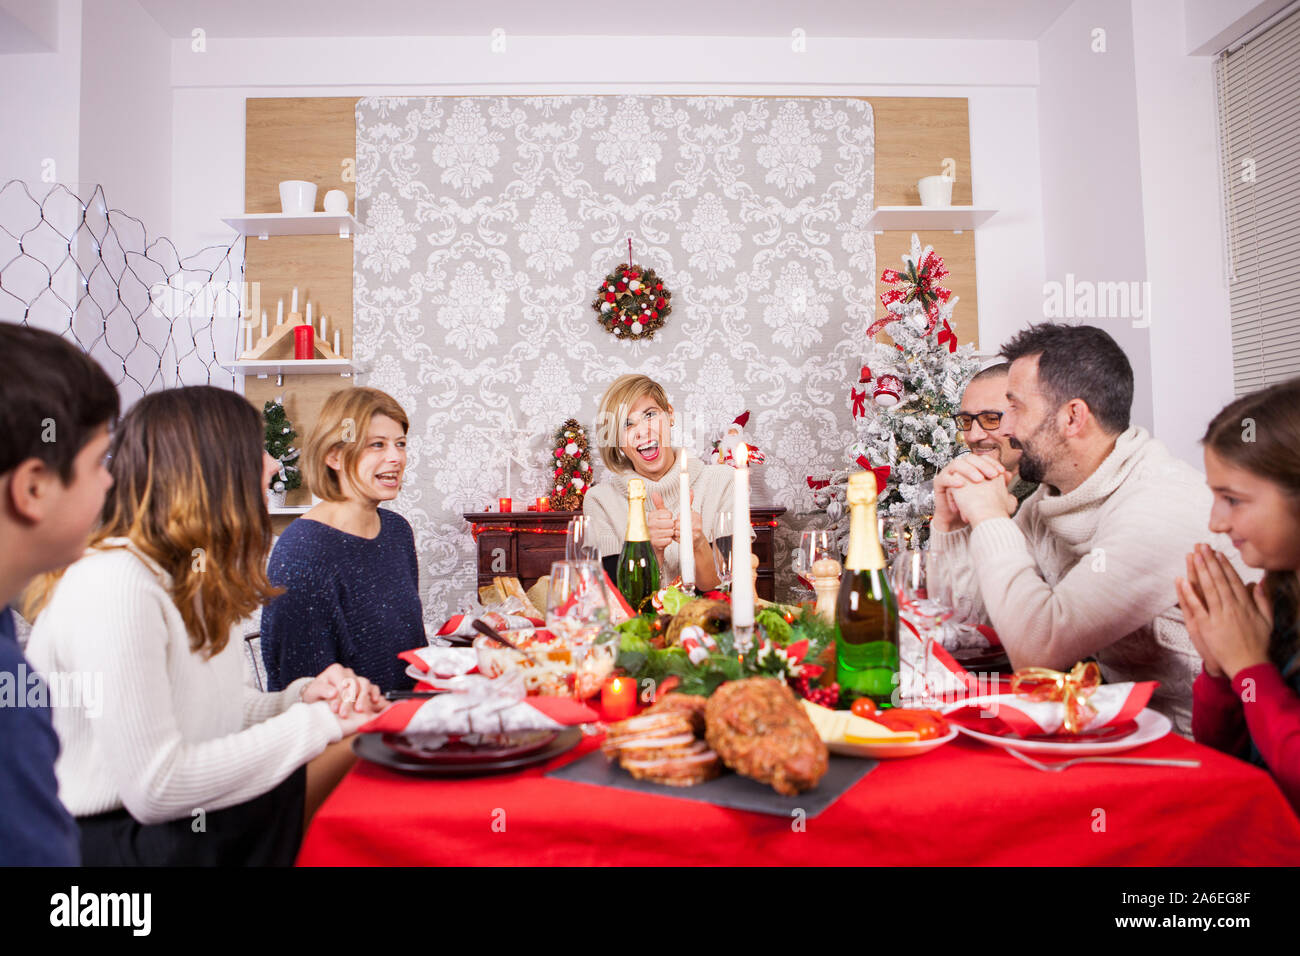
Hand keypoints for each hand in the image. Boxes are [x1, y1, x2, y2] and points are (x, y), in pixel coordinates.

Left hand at [302, 664, 385, 716]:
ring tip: (359, 710)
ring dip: (362, 698)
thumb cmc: (316, 695)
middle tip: (343, 714)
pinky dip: (375, 693)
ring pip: (365, 684)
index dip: (339, 696)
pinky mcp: (364, 687)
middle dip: (349, 701)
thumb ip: (322, 690)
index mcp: (335, 670)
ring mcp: (357, 678)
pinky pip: (374, 687)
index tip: (335, 709)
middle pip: (353, 684)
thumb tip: (333, 692)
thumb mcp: (313, 692)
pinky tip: (374, 701)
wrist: (319, 698)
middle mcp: (348, 672)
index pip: (341, 682)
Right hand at [647, 491, 675, 552]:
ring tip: (664, 534)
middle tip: (665, 528)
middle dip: (670, 526)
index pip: (668, 514)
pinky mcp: (655, 543)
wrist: (653, 544)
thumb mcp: (658, 514)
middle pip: (670, 523)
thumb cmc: (657, 528)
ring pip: (670, 531)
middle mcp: (650, 523)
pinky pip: (669, 540)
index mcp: (651, 515)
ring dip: (670, 534)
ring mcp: (652, 533)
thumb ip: (659, 503)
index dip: (669, 518)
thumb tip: (655, 493)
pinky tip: (663, 540)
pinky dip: (668, 541)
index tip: (664, 520)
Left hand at [671, 491, 708, 553]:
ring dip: (675, 531)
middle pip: (679, 523)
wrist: (698, 540)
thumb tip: (690, 491)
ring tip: (678, 531)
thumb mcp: (690, 512)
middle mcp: (697, 523)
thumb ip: (687, 501)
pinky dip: (676, 537)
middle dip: (675, 525)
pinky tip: (679, 536)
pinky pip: (680, 538)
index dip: (678, 518)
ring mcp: (695, 532)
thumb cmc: (692, 525)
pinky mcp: (692, 540)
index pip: (682, 515)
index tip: (677, 519)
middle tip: (676, 525)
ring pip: (678, 530)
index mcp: (696, 515)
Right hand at [933, 454, 1007, 531]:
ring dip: (969, 470)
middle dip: (983, 465)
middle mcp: (960, 468)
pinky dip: (952, 480)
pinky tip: (961, 485)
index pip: (982, 458)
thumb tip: (1009, 475)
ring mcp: (949, 474)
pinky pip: (944, 478)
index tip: (1002, 472)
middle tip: (993, 476)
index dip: (992, 462)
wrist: (958, 521)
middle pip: (970, 458)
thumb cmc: (973, 507)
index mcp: (972, 467)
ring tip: (979, 480)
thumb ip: (999, 485)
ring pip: (957, 464)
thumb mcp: (989, 496)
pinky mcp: (939, 483)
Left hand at [1175, 544, 1271, 679]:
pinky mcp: (1207, 626)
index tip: (1217, 553)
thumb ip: (1263, 599)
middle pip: (1219, 580)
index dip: (1224, 566)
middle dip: (1210, 562)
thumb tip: (1259, 582)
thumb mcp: (1267, 620)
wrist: (1249, 664)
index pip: (1233, 580)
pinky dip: (1189, 593)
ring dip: (1200, 571)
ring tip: (1193, 556)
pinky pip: (1196, 606)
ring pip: (1207, 589)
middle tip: (1202, 546)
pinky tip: (1182, 580)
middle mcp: (1232, 607)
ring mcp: (1218, 616)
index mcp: (1245, 605)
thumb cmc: (1258, 644)